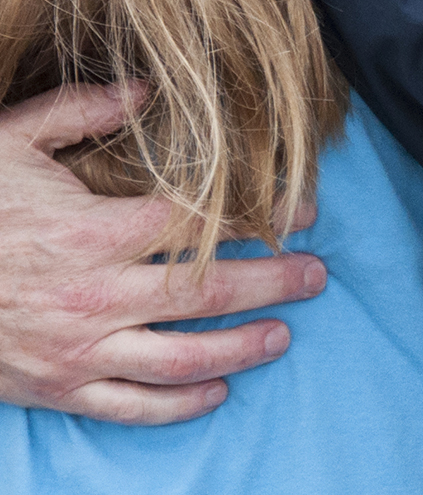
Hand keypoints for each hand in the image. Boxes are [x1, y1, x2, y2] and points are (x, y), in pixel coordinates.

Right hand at [0, 85, 326, 423]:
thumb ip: (82, 111)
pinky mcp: (60, 389)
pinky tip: (217, 391)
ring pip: (182, 359)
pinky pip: (133, 407)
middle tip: (320, 276)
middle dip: (274, 283)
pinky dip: (181, 405)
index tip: (304, 209)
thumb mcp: (10, 140)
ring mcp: (80, 349)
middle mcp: (97, 296)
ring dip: (243, 348)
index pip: (200, 223)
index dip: (260, 215)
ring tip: (284, 334)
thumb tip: (147, 87)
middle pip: (207, 293)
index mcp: (93, 230)